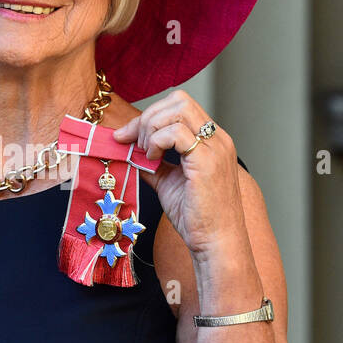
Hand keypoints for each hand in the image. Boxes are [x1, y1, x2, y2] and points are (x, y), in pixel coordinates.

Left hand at [111, 89, 246, 260]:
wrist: (216, 242)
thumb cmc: (197, 217)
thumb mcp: (168, 183)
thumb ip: (152, 165)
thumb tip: (129, 152)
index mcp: (211, 140)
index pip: (180, 106)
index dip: (149, 116)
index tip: (126, 136)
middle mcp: (217, 138)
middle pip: (179, 100)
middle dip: (147, 117)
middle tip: (133, 142)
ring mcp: (215, 147)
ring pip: (177, 109)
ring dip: (150, 128)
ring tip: (145, 154)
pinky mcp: (207, 161)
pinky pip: (175, 132)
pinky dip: (156, 141)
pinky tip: (152, 160)